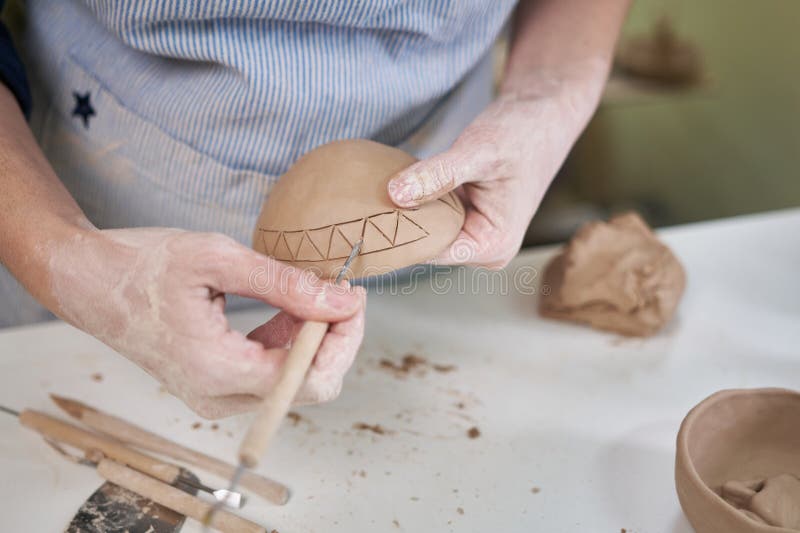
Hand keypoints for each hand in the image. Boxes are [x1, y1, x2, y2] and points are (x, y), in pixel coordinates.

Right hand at [48, 228, 365, 417]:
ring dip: (316, 337)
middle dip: (336, 339)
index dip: (344, 339)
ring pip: (294, 379)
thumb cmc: (142, 265)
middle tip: (343, 291)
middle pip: (309, 385)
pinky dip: (291, 339)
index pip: (310, 378)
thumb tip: (342, 299)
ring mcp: (217, 394)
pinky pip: (272, 370)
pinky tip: (291, 304)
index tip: (355, 296)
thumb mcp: (218, 260)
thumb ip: (285, 284)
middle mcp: (219, 396)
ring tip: (316, 290)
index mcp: (217, 371)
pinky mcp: (217, 382)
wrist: (90, 282)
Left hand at [388, 63, 606, 268]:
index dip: (399, 233)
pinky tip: (403, 183)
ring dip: (406, 210)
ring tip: (388, 186)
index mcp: (494, 245)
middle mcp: (484, 249)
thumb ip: (437, 175)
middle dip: (401, 221)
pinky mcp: (464, 219)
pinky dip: (415, 200)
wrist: (541, 115)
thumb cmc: (521, 133)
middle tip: (373, 195)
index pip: (430, 252)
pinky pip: (428, 216)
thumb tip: (395, 194)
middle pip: (425, 244)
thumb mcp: (477, 151)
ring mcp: (473, 235)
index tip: (370, 214)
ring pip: (423, 230)